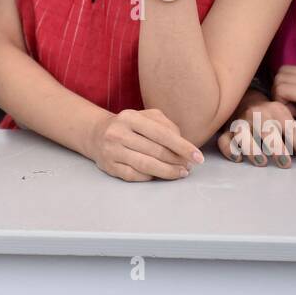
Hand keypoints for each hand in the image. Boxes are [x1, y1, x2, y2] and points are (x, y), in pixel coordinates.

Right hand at [86, 108, 204, 181]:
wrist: (97, 134)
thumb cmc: (129, 126)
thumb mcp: (146, 117)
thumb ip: (166, 126)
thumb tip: (184, 146)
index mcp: (130, 117)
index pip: (162, 134)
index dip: (183, 147)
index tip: (198, 157)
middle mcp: (118, 133)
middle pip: (156, 151)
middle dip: (177, 161)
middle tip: (189, 166)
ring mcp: (112, 151)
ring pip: (147, 166)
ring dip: (168, 172)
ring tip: (181, 173)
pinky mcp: (109, 167)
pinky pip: (135, 176)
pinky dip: (150, 177)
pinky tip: (160, 175)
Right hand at [217, 86, 295, 166]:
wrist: (245, 99)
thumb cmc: (271, 115)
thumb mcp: (287, 116)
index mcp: (277, 110)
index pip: (292, 130)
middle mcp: (257, 114)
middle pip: (267, 132)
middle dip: (278, 149)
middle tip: (286, 164)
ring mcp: (240, 122)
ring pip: (243, 136)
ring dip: (253, 150)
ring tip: (262, 162)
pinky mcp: (226, 130)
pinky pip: (225, 140)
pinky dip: (230, 150)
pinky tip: (238, 157)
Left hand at [272, 65, 295, 143]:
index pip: (291, 71)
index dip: (287, 87)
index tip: (294, 105)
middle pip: (282, 72)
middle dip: (280, 90)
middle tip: (291, 108)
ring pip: (280, 79)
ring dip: (281, 96)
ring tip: (295, 112)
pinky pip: (282, 89)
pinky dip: (282, 102)